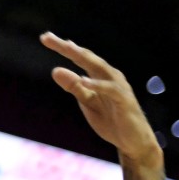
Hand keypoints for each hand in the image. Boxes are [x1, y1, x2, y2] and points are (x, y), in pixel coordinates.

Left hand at [41, 33, 160, 164]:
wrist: (132, 141)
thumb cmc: (111, 120)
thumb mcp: (87, 103)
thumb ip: (74, 87)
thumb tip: (55, 70)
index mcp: (100, 75)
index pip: (80, 58)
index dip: (63, 48)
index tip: (45, 38)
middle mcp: (110, 76)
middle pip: (86, 57)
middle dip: (67, 47)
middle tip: (47, 38)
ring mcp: (118, 86)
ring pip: (99, 68)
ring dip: (82, 58)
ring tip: (67, 49)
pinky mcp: (124, 100)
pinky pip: (110, 90)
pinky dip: (97, 84)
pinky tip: (83, 80)